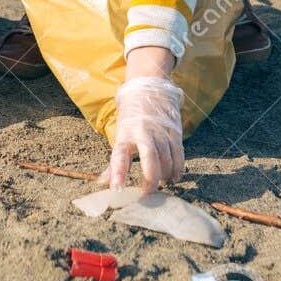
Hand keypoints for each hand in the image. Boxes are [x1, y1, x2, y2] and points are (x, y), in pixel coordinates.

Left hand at [104, 73, 184, 191]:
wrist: (148, 88)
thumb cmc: (131, 117)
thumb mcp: (120, 136)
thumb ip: (114, 162)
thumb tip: (101, 184)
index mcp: (125, 134)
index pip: (119, 156)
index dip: (118, 173)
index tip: (117, 189)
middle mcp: (142, 132)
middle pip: (149, 158)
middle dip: (150, 178)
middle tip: (148, 193)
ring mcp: (160, 130)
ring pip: (166, 157)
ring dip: (165, 174)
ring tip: (162, 184)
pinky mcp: (174, 129)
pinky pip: (178, 152)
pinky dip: (178, 167)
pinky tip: (175, 177)